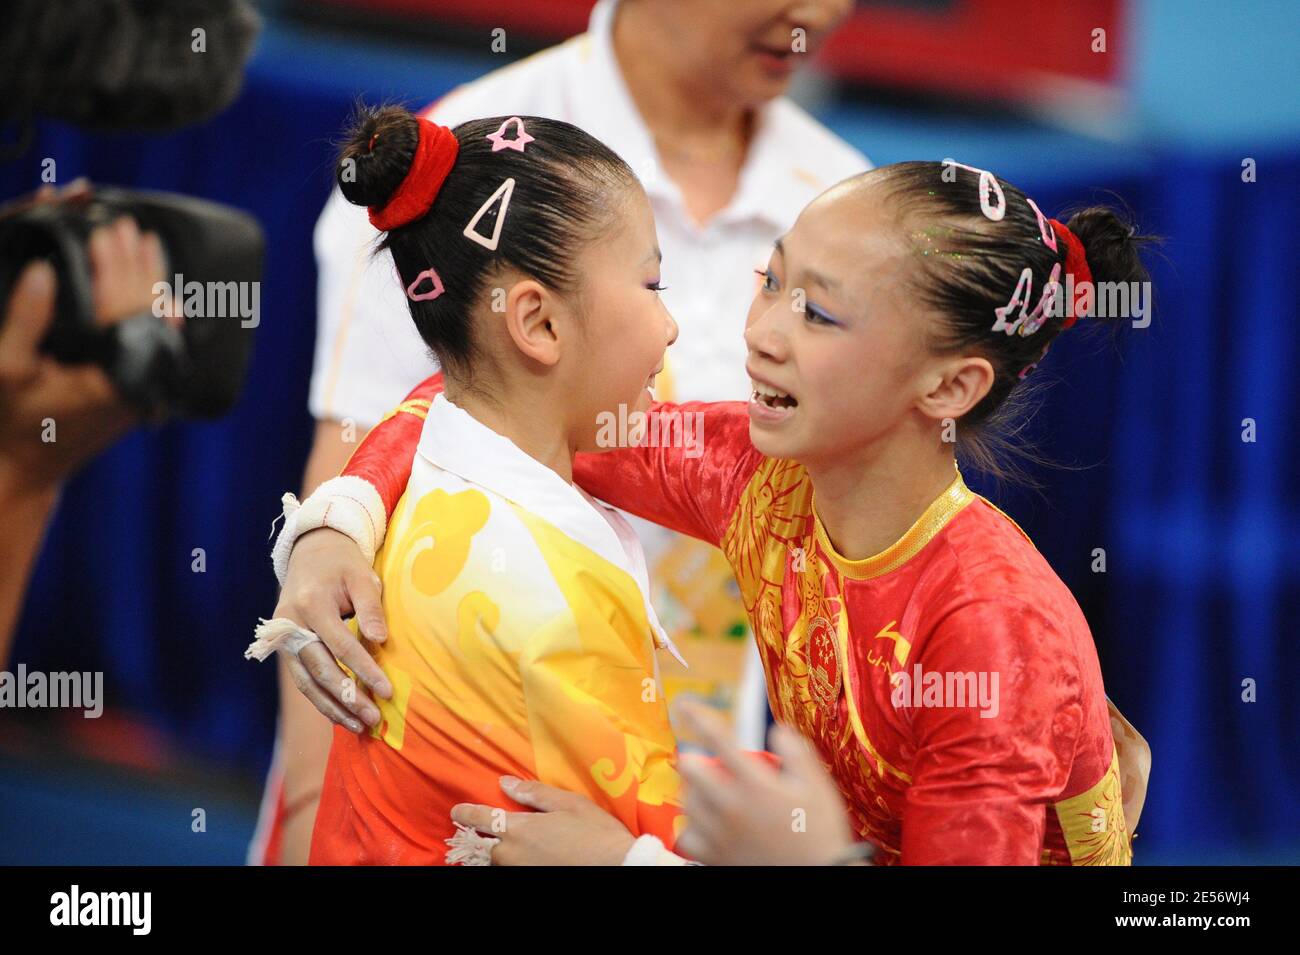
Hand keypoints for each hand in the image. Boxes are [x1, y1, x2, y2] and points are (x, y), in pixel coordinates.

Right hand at [0, 183, 159, 494]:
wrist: (31, 468)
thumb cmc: (14, 420)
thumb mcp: (7, 367)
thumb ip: (26, 318)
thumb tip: (44, 271)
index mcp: (110, 375)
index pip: (121, 306)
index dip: (114, 263)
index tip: (106, 229)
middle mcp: (137, 381)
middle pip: (149, 309)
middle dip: (138, 263)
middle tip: (128, 226)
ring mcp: (145, 387)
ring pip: (160, 324)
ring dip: (153, 280)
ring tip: (147, 242)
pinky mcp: (142, 389)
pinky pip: (158, 341)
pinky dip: (156, 308)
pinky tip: (157, 285)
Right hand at [273, 527, 392, 732]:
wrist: (311, 554)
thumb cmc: (343, 565)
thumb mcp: (361, 576)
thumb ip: (371, 608)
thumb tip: (380, 641)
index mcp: (310, 604)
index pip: (341, 645)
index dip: (364, 670)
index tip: (387, 691)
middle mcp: (290, 624)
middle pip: (319, 669)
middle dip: (347, 697)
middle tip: (372, 717)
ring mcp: (283, 638)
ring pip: (306, 681)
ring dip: (331, 706)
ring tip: (358, 725)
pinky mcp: (285, 647)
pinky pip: (302, 678)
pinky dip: (321, 698)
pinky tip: (341, 714)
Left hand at [450, 776, 635, 865]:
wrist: (618, 868)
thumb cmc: (596, 834)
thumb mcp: (569, 804)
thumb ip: (535, 794)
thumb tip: (505, 783)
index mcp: (521, 829)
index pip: (483, 819)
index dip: (467, 814)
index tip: (457, 811)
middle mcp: (513, 854)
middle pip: (486, 847)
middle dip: (483, 839)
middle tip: (480, 833)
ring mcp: (521, 872)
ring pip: (497, 864)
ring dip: (495, 855)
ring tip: (500, 849)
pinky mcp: (531, 881)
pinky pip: (511, 873)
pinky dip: (510, 866)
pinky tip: (520, 860)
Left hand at [674, 700, 862, 864]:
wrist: (817, 878)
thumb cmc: (820, 832)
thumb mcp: (817, 787)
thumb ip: (797, 753)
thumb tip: (777, 730)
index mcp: (755, 784)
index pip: (717, 740)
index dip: (698, 716)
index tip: (687, 705)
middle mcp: (730, 806)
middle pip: (689, 770)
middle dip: (694, 759)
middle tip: (706, 762)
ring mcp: (719, 833)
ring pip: (686, 801)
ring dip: (692, 790)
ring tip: (709, 791)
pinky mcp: (713, 856)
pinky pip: (686, 835)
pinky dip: (691, 825)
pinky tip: (706, 823)